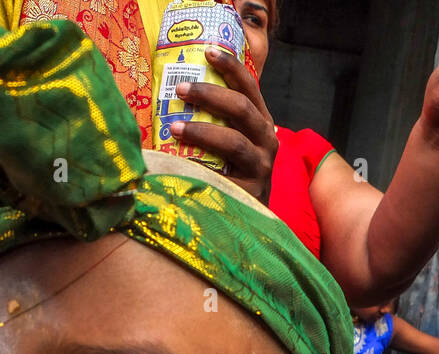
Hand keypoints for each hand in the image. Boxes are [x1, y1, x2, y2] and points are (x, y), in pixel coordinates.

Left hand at [171, 44, 278, 203]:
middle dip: (209, 95)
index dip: (231, 67)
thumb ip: (214, 118)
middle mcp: (267, 141)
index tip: (208, 51)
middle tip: (179, 89)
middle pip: (241, 109)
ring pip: (234, 142)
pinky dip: (200, 167)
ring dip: (202, 131)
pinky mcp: (251, 192)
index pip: (249, 87)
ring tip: (175, 128)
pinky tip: (180, 164)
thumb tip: (171, 92)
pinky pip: (223, 176)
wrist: (248, 217)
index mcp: (261, 122)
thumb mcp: (228, 140)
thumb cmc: (230, 171)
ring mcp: (261, 167)